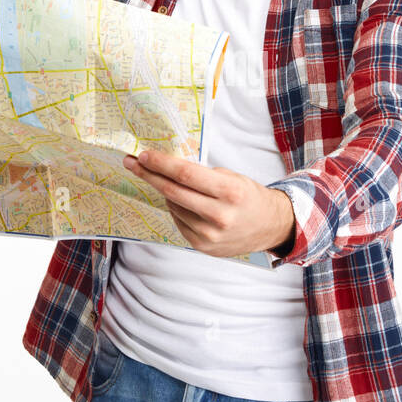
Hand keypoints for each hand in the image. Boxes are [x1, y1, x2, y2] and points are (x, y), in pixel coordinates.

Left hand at [124, 149, 295, 258]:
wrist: (269, 226)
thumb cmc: (248, 197)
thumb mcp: (232, 178)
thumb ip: (202, 174)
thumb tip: (168, 166)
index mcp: (229, 192)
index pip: (185, 174)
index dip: (161, 164)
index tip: (143, 155)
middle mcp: (219, 215)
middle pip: (172, 192)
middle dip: (149, 175)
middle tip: (132, 163)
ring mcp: (209, 234)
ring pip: (173, 207)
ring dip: (164, 192)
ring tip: (164, 181)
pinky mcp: (202, 246)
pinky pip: (178, 221)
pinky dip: (175, 208)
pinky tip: (180, 201)